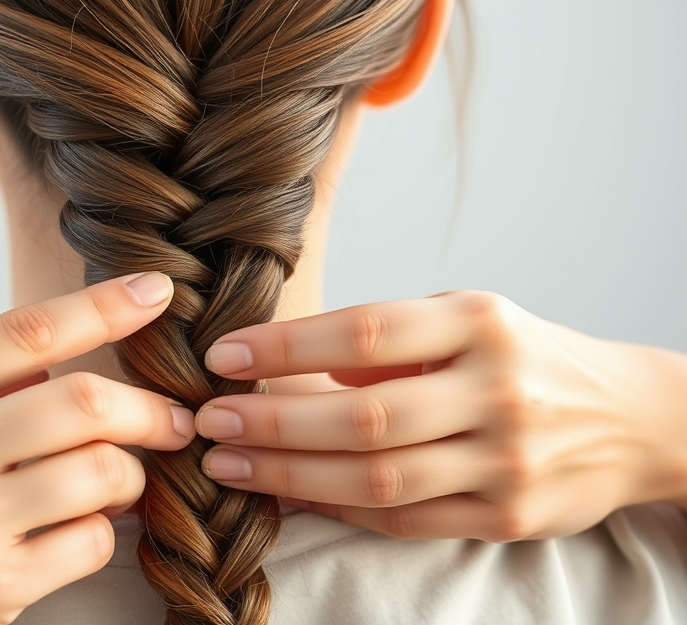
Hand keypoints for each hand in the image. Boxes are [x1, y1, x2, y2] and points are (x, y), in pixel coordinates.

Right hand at [0, 272, 194, 623]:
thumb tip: (65, 350)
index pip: (26, 332)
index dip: (103, 306)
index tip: (155, 291)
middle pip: (83, 403)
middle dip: (149, 408)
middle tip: (176, 417)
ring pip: (102, 472)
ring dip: (131, 471)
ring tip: (120, 475)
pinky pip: (93, 539)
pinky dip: (105, 527)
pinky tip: (84, 523)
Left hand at [194, 290, 686, 541]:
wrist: (631, 419)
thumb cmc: (524, 357)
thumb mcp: (467, 320)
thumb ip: (390, 340)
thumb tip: (298, 365)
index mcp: (479, 324)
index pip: (366, 330)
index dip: (286, 345)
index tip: (223, 354)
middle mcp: (495, 391)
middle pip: (364, 415)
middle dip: (273, 421)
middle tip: (209, 420)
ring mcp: (505, 461)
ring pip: (378, 477)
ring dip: (290, 476)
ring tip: (228, 464)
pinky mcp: (507, 516)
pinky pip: (405, 519)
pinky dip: (338, 509)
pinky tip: (289, 497)